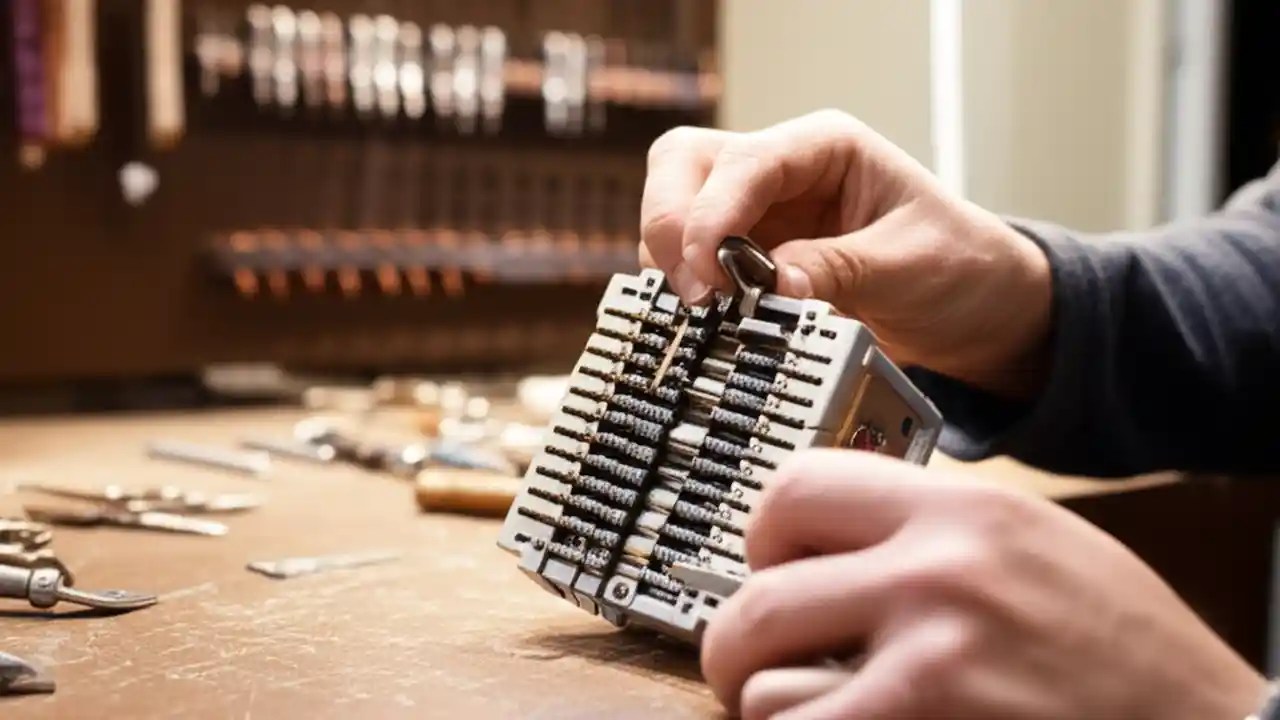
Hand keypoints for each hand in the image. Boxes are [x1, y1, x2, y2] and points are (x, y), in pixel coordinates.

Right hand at [640, 110, 1052, 397]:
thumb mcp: (908, 267)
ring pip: (674, 208)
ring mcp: (759, 212)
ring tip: (706, 310)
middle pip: (685, 165)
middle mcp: (782, 171)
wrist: (974, 310)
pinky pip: (691, 259)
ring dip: (673, 259)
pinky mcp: (746, 256)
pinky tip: (710, 317)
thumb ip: (839, 269)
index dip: (711, 213)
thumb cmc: (957, 266)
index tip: (706, 270)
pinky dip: (686, 285)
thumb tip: (774, 285)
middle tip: (694, 290)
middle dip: (672, 223)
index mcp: (826, 148)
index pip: (744, 161)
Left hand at [701, 449, 1265, 719]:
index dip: (764, 536)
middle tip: (754, 664)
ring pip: (762, 684)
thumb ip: (927, 536)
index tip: (771, 568)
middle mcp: (940, 572)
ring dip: (774, 708)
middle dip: (737, 642)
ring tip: (823, 711)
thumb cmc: (1123, 652)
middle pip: (757, 596)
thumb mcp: (1033, 548)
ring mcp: (932, 660)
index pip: (797, 486)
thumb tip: (823, 547)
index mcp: (964, 511)